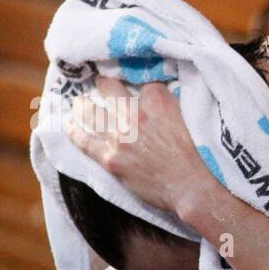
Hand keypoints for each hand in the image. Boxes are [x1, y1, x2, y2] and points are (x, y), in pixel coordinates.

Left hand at [66, 75, 213, 217]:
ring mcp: (119, 136)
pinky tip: (69, 123)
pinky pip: (83, 140)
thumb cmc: (199, 156)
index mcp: (158, 100)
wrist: (193, 188)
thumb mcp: (191, 118)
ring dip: (83, 104)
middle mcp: (134, 113)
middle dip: (104, 84)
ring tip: (81, 102)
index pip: (142, 81)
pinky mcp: (110, 158)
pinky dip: (74, 130)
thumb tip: (160, 96)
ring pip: (90, 111)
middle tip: (101, 85)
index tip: (132, 84)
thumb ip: (173, 103)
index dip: (137, 82)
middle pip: (109, 87)